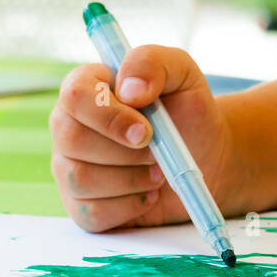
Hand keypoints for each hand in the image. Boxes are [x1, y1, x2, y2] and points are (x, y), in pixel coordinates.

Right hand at [49, 45, 243, 231]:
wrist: (206, 157)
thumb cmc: (188, 112)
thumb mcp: (182, 74)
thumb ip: (153, 63)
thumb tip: (128, 89)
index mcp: (87, 89)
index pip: (75, 95)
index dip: (109, 116)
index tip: (147, 131)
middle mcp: (69, 126)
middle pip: (72, 139)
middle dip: (126, 152)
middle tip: (159, 153)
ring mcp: (70, 167)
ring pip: (80, 179)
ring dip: (131, 179)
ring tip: (158, 172)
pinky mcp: (81, 204)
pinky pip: (91, 213)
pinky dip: (129, 206)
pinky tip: (147, 194)